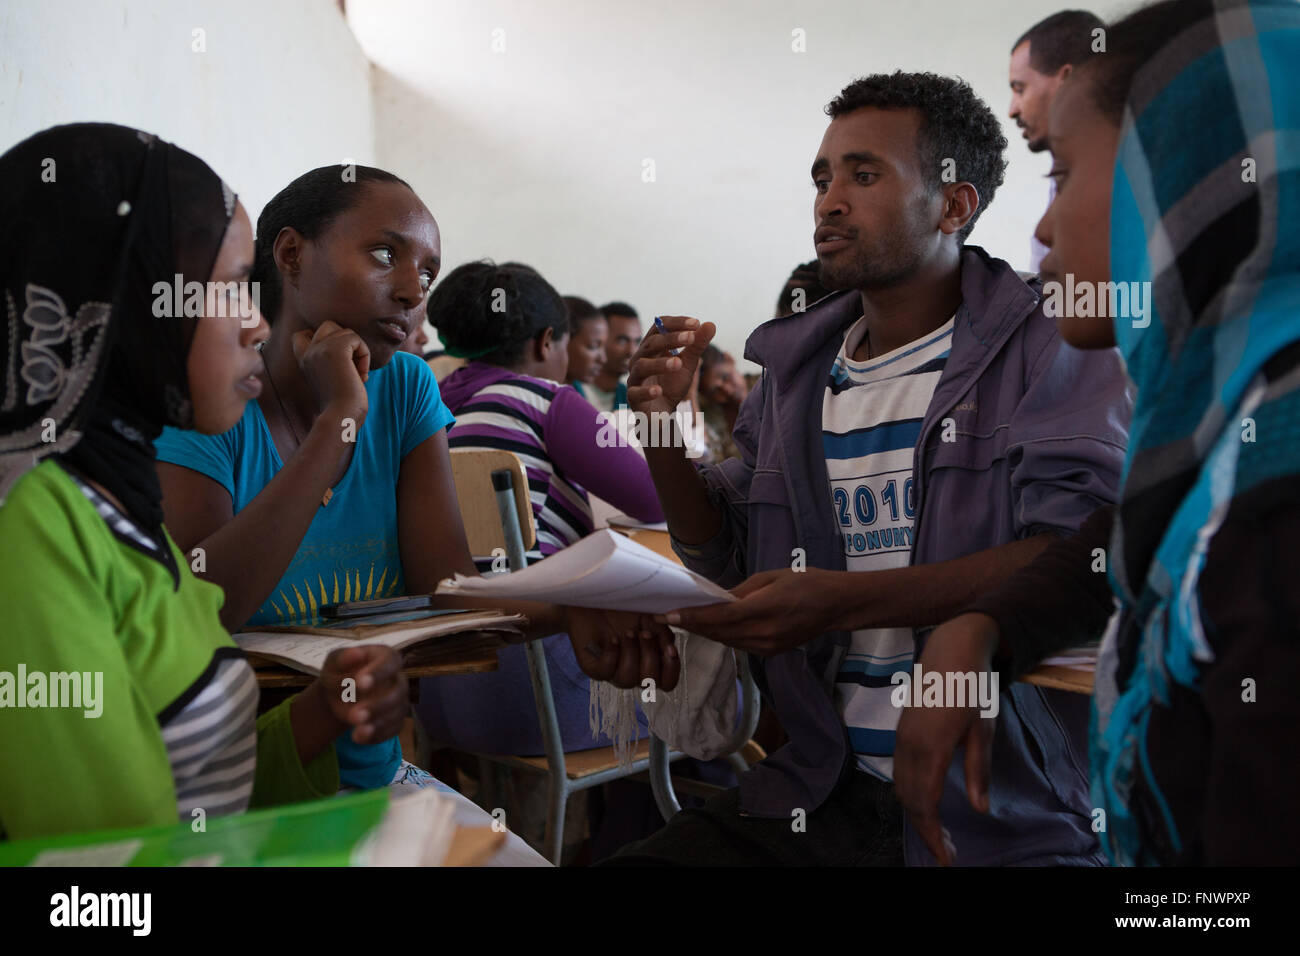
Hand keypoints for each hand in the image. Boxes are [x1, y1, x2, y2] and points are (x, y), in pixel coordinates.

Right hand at [292, 319, 370, 423]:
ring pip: (346, 331)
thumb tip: (351, 346)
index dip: (325, 339)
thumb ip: (332, 361)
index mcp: (304, 360)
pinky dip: (365, 355)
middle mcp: (308, 352)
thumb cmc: (341, 406)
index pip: (303, 334)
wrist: (341, 417)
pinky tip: (361, 375)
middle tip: (351, 366)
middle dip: (346, 341)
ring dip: (358, 351)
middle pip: (329, 325)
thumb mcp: (331, 379)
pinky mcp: (335, 349)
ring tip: (358, 373)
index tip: (339, 362)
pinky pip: (356, 339)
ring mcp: (320, 348)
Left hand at [316, 644, 407, 744]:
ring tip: (356, 734)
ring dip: (378, 724)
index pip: (390, 662)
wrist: (338, 692)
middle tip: (354, 716)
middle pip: (398, 691)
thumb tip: (356, 653)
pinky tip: (359, 738)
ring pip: (397, 713)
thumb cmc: (339, 671)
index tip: (361, 683)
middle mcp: (397, 678)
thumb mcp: (334, 662)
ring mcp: (399, 699)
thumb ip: (343, 658)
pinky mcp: (396, 719)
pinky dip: (378, 736)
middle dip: (377, 705)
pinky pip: (394, 729)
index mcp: (386, 657)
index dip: (378, 672)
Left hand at [564, 607, 680, 690]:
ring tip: (627, 633)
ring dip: (630, 654)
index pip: (668, 682)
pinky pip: (605, 672)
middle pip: (649, 684)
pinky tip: (612, 639)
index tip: (669, 649)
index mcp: (651, 661)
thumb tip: (671, 650)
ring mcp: (613, 671)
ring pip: (627, 681)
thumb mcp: (652, 617)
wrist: (598, 595)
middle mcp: (633, 671)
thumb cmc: (627, 607)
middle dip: (650, 657)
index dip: (671, 670)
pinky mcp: (593, 667)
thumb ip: (665, 635)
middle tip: (644, 633)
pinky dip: (612, 654)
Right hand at [625, 315, 715, 416]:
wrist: (662, 414)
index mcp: (652, 347)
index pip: (659, 327)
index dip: (677, 323)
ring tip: (678, 363)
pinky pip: (635, 392)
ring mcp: (634, 378)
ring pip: (642, 366)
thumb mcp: (688, 364)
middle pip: (651, 343)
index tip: (696, 323)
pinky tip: (658, 390)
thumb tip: (711, 324)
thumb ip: (697, 346)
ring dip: (660, 364)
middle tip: (691, 337)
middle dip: (671, 339)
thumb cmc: (672, 385)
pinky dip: (646, 391)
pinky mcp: (633, 398)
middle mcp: (640, 359)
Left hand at [656, 567, 850, 654]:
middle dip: (691, 625)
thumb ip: (741, 591)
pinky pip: (738, 645)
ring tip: (682, 620)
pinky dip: (722, 635)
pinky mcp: (770, 653)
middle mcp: (764, 634)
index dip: (692, 618)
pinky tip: (709, 626)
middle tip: (665, 616)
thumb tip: (714, 599)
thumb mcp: (771, 577)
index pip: (719, 617)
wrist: (836, 606)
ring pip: (725, 641)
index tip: (668, 615)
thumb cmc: (806, 583)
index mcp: (765, 610)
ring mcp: (767, 647)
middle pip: (718, 632)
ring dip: (704, 631)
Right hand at [893, 612, 1000, 865]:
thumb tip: (979, 808)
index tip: (945, 859)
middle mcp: (909, 746)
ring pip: (901, 788)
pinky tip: (926, 802)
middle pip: (909, 801)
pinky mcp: (901, 732)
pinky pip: (900, 772)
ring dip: (917, 814)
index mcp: (931, 748)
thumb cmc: (972, 687)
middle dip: (925, 831)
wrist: (950, 650)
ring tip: (938, 834)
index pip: (925, 804)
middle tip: (946, 854)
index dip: (933, 835)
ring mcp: (902, 738)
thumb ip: (978, 770)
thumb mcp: (983, 729)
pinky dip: (910, 794)